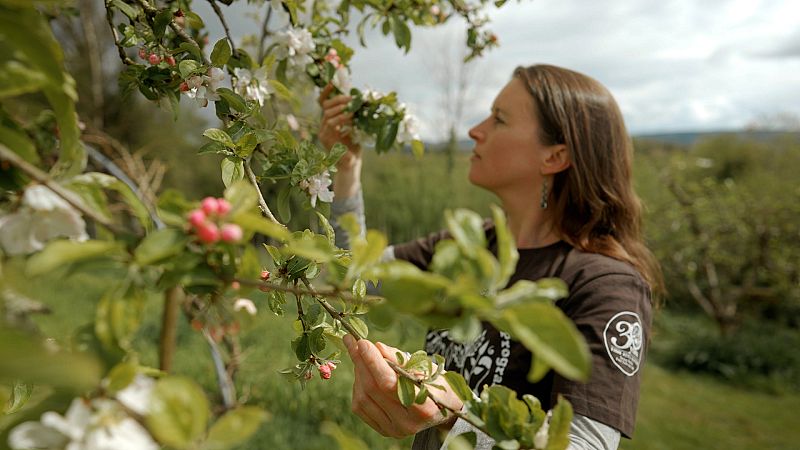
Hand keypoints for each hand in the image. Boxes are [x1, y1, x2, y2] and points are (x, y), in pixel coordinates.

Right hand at [318, 84, 360, 170]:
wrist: (351, 164)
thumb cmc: (354, 145)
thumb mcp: (354, 127)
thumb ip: (353, 115)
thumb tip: (361, 100)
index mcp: (328, 121)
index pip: (323, 103)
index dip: (326, 92)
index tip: (332, 82)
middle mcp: (323, 126)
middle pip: (325, 107)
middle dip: (338, 100)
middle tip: (351, 98)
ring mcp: (323, 133)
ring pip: (327, 115)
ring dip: (341, 109)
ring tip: (353, 107)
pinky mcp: (325, 140)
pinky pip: (331, 125)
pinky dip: (341, 119)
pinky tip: (350, 116)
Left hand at [343, 334, 462, 438]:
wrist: (442, 408)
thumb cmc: (436, 383)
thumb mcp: (426, 367)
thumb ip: (401, 359)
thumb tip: (377, 347)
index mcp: (423, 408)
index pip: (389, 383)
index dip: (373, 361)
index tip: (363, 342)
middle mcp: (406, 424)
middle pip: (373, 389)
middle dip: (361, 362)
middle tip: (354, 341)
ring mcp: (393, 430)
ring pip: (362, 398)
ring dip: (358, 373)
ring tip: (362, 356)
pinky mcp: (382, 430)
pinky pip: (359, 407)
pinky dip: (358, 386)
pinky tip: (364, 374)